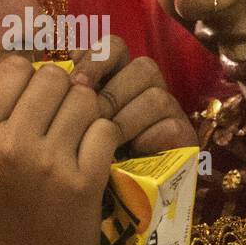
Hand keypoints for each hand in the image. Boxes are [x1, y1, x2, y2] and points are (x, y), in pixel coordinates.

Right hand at [0, 55, 119, 244]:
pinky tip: (93, 150)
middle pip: (52, 78)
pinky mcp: (85, 181)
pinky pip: (105, 130)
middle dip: (60, 89)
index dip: (27, 75)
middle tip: (59, 111)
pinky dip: (104, 135)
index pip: (13, 69)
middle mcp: (12, 145)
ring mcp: (51, 164)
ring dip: (85, 109)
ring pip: (83, 99)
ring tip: (76, 129)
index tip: (32, 96)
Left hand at [70, 36, 197, 155]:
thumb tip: (61, 71)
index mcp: (119, 76)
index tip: (74, 82)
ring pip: (157, 97)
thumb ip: (67, 96)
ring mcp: (169, 112)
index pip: (115, 47)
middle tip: (91, 117)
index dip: (96, 59)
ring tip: (109, 140)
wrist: (107, 197)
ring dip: (127, 119)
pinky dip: (148, 139)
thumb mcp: (71, 122)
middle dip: (112, 93)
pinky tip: (130, 152)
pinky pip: (172, 127)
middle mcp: (148, 88)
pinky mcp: (184, 138)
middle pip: (143, 67)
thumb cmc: (84, 157)